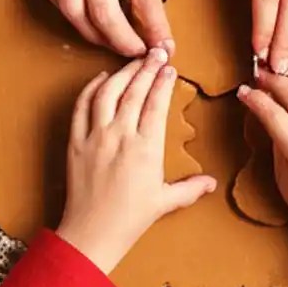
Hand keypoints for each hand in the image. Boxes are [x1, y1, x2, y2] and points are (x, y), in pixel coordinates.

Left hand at [56, 48, 217, 272]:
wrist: (92, 233)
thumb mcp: (165, 202)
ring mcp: (95, 137)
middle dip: (146, 68)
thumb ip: (190, 188)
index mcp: (146, 149)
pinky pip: (81, 107)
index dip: (163, 82)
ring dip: (121, 73)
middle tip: (156, 53)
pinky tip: (101, 79)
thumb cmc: (130, 219)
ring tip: (133, 62)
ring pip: (107, 93)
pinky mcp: (75, 142)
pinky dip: (91, 89)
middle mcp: (120, 137)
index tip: (170, 68)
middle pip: (134, 91)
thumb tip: (212, 183)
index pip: (156, 104)